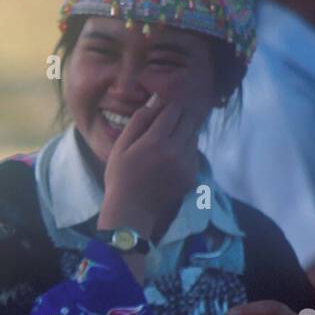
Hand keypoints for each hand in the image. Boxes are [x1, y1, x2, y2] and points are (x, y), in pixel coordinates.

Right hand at [100, 95, 200, 238]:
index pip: (173, 109)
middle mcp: (176, 150)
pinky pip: (194, 152)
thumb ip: (139, 121)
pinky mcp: (192, 175)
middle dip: (178, 117)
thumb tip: (155, 101)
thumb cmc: (120, 178)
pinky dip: (185, 149)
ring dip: (183, 132)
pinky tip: (170, 159)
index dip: (166, 107)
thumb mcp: (120, 147)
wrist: (131, 213)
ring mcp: (187, 164)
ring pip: (194, 134)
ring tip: (167, 143)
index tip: (159, 112)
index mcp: (156, 141)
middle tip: (164, 125)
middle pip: (188, 118)